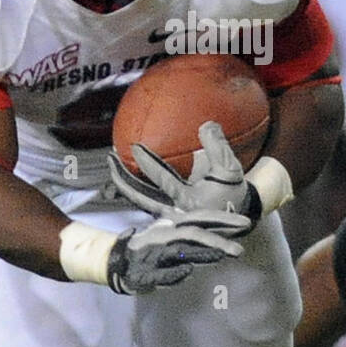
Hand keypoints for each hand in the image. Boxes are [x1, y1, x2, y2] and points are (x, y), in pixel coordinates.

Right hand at [106, 216, 243, 294]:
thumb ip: (188, 226)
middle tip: (239, 250)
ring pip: (180, 251)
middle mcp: (164, 236)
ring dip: (201, 254)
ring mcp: (155, 254)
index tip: (246, 223)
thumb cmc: (146, 246)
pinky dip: (174, 272)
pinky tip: (187, 271)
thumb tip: (214, 221)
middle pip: (194, 234)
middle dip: (217, 240)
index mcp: (171, 225)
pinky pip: (161, 273)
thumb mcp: (165, 228)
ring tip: (221, 255)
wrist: (114, 260)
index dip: (223, 219)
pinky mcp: (146, 272)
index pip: (200, 218)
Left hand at [109, 122, 260, 236]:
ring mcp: (166, 214)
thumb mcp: (229, 171)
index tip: (134, 147)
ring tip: (113, 165)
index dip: (148, 162)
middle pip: (139, 195)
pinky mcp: (165, 215)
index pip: (162, 179)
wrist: (235, 221)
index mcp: (187, 199)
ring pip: (138, 200)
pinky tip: (124, 175)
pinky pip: (144, 201)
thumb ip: (218, 148)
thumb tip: (205, 126)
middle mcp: (171, 209)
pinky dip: (133, 188)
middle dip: (123, 178)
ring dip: (124, 183)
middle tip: (110, 159)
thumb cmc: (231, 195)